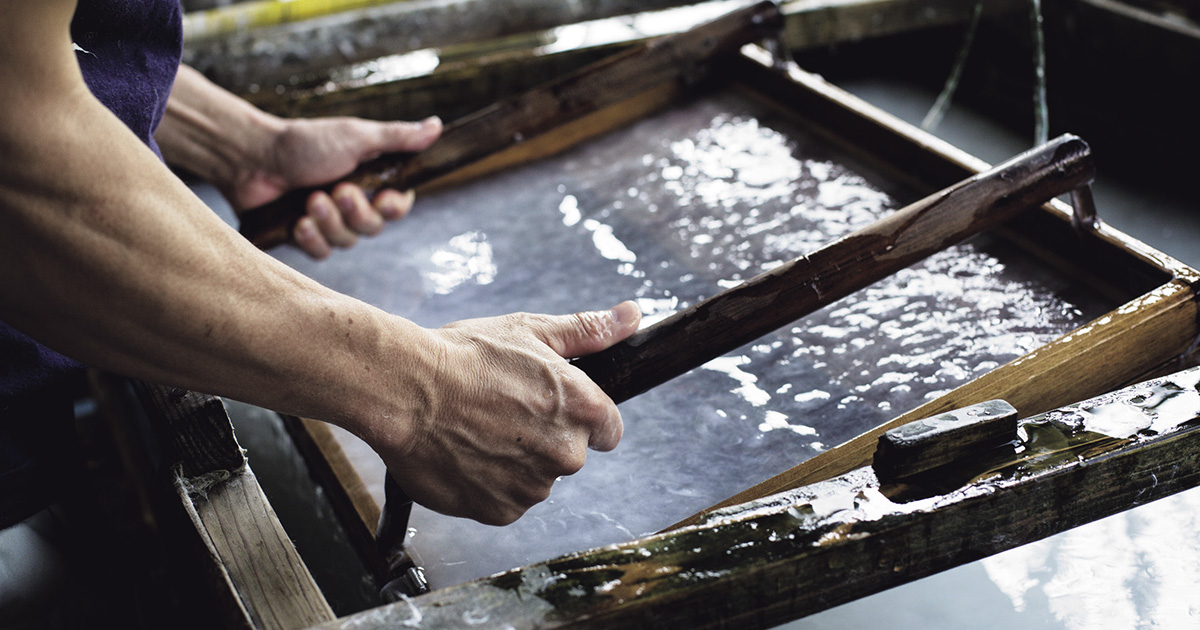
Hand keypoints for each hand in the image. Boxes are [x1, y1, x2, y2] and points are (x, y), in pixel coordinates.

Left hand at [233, 115, 442, 258]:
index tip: (384, 198)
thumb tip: (437, 126)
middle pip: (374, 228)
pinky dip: (311, 239)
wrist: (252, 158)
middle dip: (355, 212)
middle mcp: (352, 203)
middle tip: (337, 191)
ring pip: (347, 242)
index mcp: (370, 180)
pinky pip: (322, 253)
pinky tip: (297, 222)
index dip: (395, 208)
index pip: (399, 205)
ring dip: (329, 222)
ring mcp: (329, 222)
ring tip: (309, 200)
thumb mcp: (356, 137)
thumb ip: (397, 138)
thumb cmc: (303, 143)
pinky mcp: (306, 237)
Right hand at [374, 301, 640, 525]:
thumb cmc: (465, 356)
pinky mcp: (500, 511)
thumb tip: (631, 315)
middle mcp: (568, 454)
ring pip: (534, 478)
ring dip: (513, 461)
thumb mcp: (531, 331)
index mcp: (584, 409)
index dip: (578, 417)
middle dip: (542, 437)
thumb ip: (588, 331)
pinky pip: (504, 500)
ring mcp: (534, 487)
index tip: (548, 408)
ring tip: (476, 429)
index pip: (608, 430)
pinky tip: (465, 453)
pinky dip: (487, 483)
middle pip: (568, 454)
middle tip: (500, 410)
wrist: (407, 390)